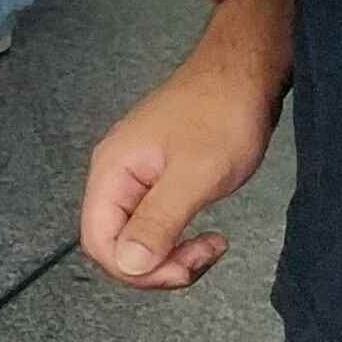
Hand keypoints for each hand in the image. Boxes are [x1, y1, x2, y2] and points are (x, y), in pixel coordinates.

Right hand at [79, 38, 284, 292]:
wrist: (243, 73)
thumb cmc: (221, 118)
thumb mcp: (194, 176)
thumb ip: (157, 222)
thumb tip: (127, 264)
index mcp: (112, 171)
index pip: (98, 241)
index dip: (135, 269)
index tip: (184, 267)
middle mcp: (114, 174)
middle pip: (113, 243)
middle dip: (156, 264)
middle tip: (203, 256)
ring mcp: (135, 174)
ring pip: (135, 235)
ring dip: (170, 254)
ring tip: (211, 245)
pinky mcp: (157, 176)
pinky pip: (152, 221)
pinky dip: (176, 237)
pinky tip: (204, 233)